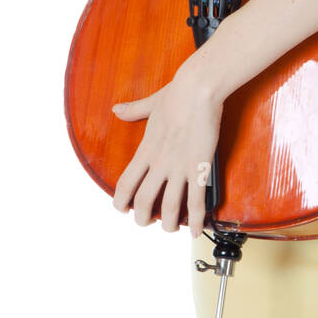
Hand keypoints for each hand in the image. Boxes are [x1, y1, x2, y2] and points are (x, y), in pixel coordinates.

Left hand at [111, 53, 223, 238]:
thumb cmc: (177, 92)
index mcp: (145, 150)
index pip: (125, 184)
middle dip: (142, 218)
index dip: (121, 202)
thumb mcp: (150, 103)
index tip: (122, 208)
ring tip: (170, 228)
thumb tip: (117, 109)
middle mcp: (159, 163)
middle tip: (146, 221)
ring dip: (167, 224)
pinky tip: (196, 228)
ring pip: (168, 208)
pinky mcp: (200, 167)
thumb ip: (133, 110)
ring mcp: (179, 167)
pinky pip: (196, 201)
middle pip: (143, 202)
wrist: (198, 88)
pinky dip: (195, 219)